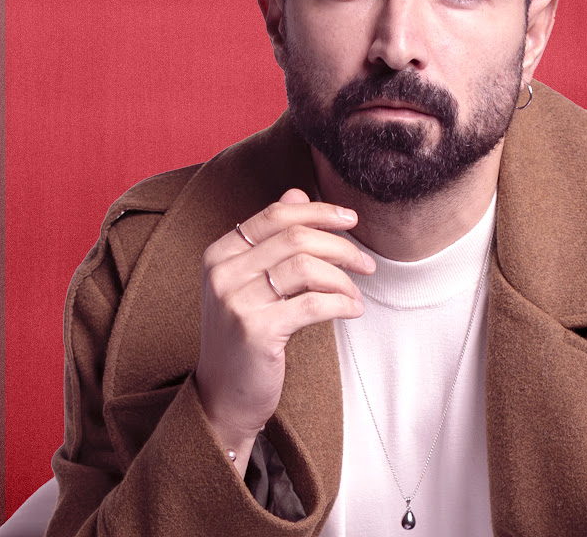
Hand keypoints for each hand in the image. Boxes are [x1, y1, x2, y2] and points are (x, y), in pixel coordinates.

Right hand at [195, 188, 374, 472]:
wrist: (223, 396)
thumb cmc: (245, 334)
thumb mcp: (251, 281)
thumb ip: (273, 237)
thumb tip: (298, 190)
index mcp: (220, 253)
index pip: (276, 216)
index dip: (318, 212)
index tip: (351, 219)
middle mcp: (222, 273)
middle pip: (296, 238)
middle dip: (340, 246)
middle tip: (366, 263)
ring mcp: (236, 301)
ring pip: (307, 267)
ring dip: (343, 278)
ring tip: (356, 293)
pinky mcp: (256, 331)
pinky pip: (313, 303)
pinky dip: (341, 302)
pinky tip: (352, 309)